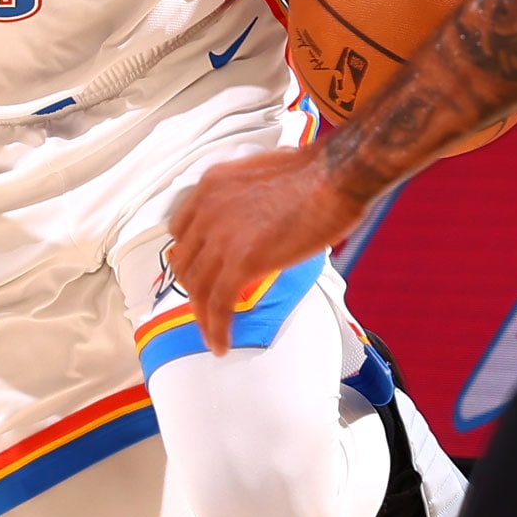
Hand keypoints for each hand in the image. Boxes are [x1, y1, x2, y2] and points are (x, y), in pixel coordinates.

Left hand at [167, 144, 363, 355]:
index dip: (189, 256)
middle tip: (205, 306)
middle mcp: (207, 210)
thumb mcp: (263, 175)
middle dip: (193, 288)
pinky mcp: (241, 262)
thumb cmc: (316, 172)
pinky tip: (221, 343)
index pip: (181, 230)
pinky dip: (217, 329)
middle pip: (185, 262)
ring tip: (212, 334)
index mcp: (211, 186)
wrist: (335, 177)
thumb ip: (248, 200)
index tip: (198, 271)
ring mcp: (221, 237)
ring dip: (202, 316)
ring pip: (198, 288)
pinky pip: (218, 304)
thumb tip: (257, 220)